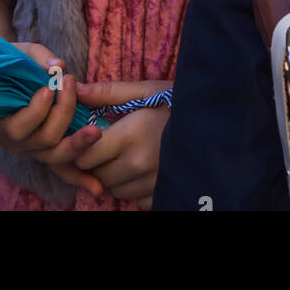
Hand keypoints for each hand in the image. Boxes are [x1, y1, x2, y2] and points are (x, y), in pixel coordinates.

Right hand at [0, 42, 103, 195]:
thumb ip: (38, 57)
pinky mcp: (47, 152)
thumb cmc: (12, 63)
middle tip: (72, 84)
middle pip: (45, 139)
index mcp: (0, 122)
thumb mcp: (19, 52)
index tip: (50, 86)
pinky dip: (80, 178)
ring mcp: (32, 150)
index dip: (37, 110)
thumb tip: (58, 66)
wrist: (5, 76)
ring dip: (78, 144)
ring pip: (57, 156)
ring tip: (95, 131)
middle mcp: (15, 142)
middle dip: (63, 113)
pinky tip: (98, 186)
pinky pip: (63, 169)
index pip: (20, 126)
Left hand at [73, 79, 172, 209]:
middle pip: (99, 175)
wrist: (213, 121)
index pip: (87, 155)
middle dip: (99, 163)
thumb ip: (107, 93)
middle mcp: (140, 163)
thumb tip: (75, 89)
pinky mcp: (164, 193)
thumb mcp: (144, 90)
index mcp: (130, 134)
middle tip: (110, 146)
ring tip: (129, 156)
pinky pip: (137, 200)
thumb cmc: (175, 101)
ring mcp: (153, 182)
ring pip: (117, 190)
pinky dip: (136, 189)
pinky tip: (145, 170)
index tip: (90, 139)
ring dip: (117, 177)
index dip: (84, 148)